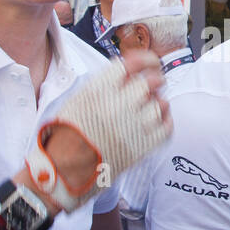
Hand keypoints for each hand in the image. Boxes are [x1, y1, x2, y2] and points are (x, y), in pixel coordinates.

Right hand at [22, 50, 170, 208]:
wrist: (63, 170)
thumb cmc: (66, 136)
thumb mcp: (77, 100)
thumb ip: (102, 85)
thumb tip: (126, 74)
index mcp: (99, 89)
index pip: (133, 63)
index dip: (147, 59)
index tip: (151, 62)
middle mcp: (118, 104)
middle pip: (150, 81)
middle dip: (155, 80)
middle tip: (154, 84)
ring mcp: (133, 126)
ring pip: (160, 103)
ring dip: (158, 102)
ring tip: (150, 106)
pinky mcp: (143, 146)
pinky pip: (166, 126)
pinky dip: (165, 120)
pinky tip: (158, 120)